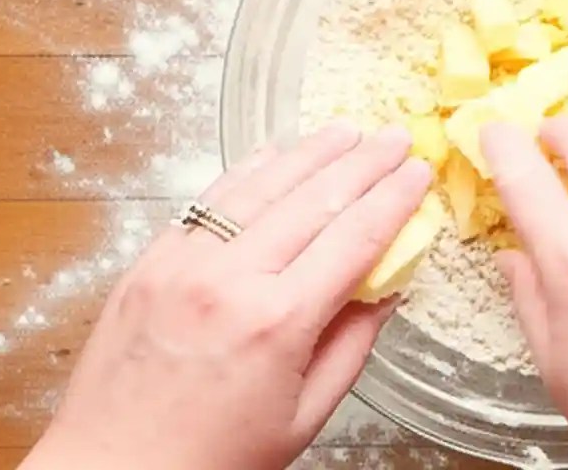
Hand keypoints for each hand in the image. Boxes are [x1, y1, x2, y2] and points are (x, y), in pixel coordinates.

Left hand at [22, 122, 431, 469]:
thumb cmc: (212, 458)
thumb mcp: (305, 415)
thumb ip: (352, 345)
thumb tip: (387, 289)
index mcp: (277, 323)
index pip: (354, 239)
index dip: (394, 200)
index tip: (418, 173)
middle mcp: (230, 280)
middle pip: (314, 200)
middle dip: (363, 163)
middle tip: (395, 137)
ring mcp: (183, 263)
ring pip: (260, 187)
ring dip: (310, 153)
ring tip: (347, 131)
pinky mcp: (150, 261)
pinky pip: (209, 201)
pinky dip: (249, 171)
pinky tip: (278, 153)